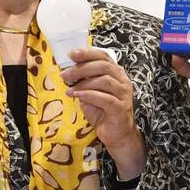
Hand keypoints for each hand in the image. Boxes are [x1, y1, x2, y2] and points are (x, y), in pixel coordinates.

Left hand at [61, 47, 144, 177]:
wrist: (117, 135)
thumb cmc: (103, 113)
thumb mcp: (90, 94)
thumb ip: (84, 82)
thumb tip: (67, 72)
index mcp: (117, 74)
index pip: (104, 57)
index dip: (88, 53)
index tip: (71, 54)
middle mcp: (123, 81)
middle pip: (104, 66)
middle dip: (82, 68)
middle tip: (65, 74)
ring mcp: (124, 95)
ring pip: (105, 80)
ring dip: (84, 82)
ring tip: (70, 89)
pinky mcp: (121, 108)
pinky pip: (105, 99)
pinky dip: (89, 95)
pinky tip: (77, 96)